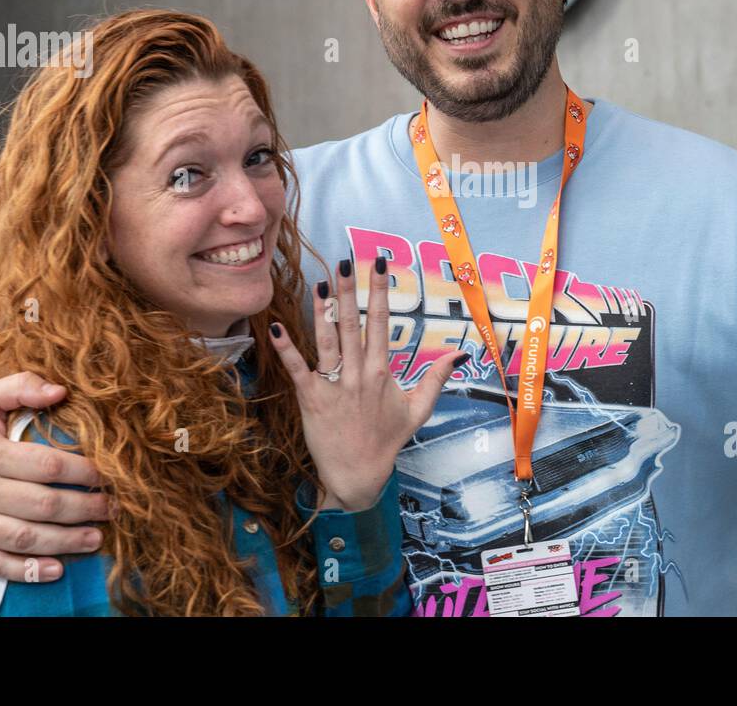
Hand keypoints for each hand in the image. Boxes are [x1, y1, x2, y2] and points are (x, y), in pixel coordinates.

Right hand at [0, 371, 111, 580]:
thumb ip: (21, 388)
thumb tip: (61, 390)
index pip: (47, 466)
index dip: (83, 472)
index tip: (106, 476)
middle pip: (42, 505)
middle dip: (84, 508)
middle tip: (112, 509)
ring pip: (24, 538)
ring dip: (65, 541)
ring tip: (96, 538)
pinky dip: (26, 570)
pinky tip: (56, 569)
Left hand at [270, 256, 464, 511]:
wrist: (358, 475)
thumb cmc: (387, 440)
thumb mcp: (418, 410)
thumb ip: (436, 378)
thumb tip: (460, 354)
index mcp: (382, 372)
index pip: (381, 323)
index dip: (380, 292)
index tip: (379, 265)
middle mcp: (358, 374)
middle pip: (352, 325)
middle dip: (349, 291)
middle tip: (345, 261)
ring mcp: (333, 386)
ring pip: (327, 341)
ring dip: (321, 311)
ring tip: (318, 283)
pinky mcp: (311, 399)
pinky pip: (298, 370)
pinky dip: (287, 349)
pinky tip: (277, 328)